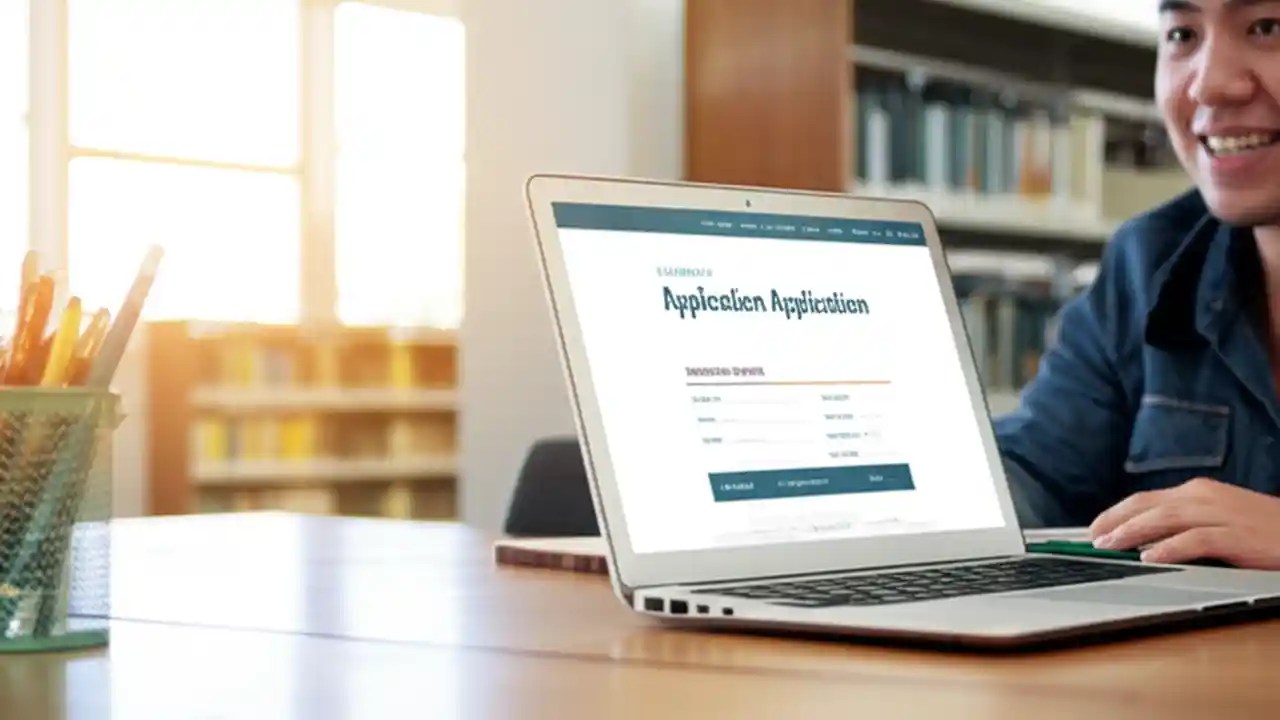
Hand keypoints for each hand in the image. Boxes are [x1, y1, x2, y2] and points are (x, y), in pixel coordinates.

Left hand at [1088, 477, 1279, 568]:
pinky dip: (1170, 548)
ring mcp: (1221, 514)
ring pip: (1164, 519)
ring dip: (1132, 533)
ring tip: (1110, 546)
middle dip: (1115, 522)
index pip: (1145, 499)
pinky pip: (1196, 540)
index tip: (1094, 528)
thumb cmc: (1261, 530)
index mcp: (1197, 492)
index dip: (1116, 513)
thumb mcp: (1217, 519)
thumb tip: (1144, 540)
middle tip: (1092, 539)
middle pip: (1148, 505)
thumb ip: (1185, 524)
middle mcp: (1204, 497)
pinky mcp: (1237, 535)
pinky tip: (1150, 557)